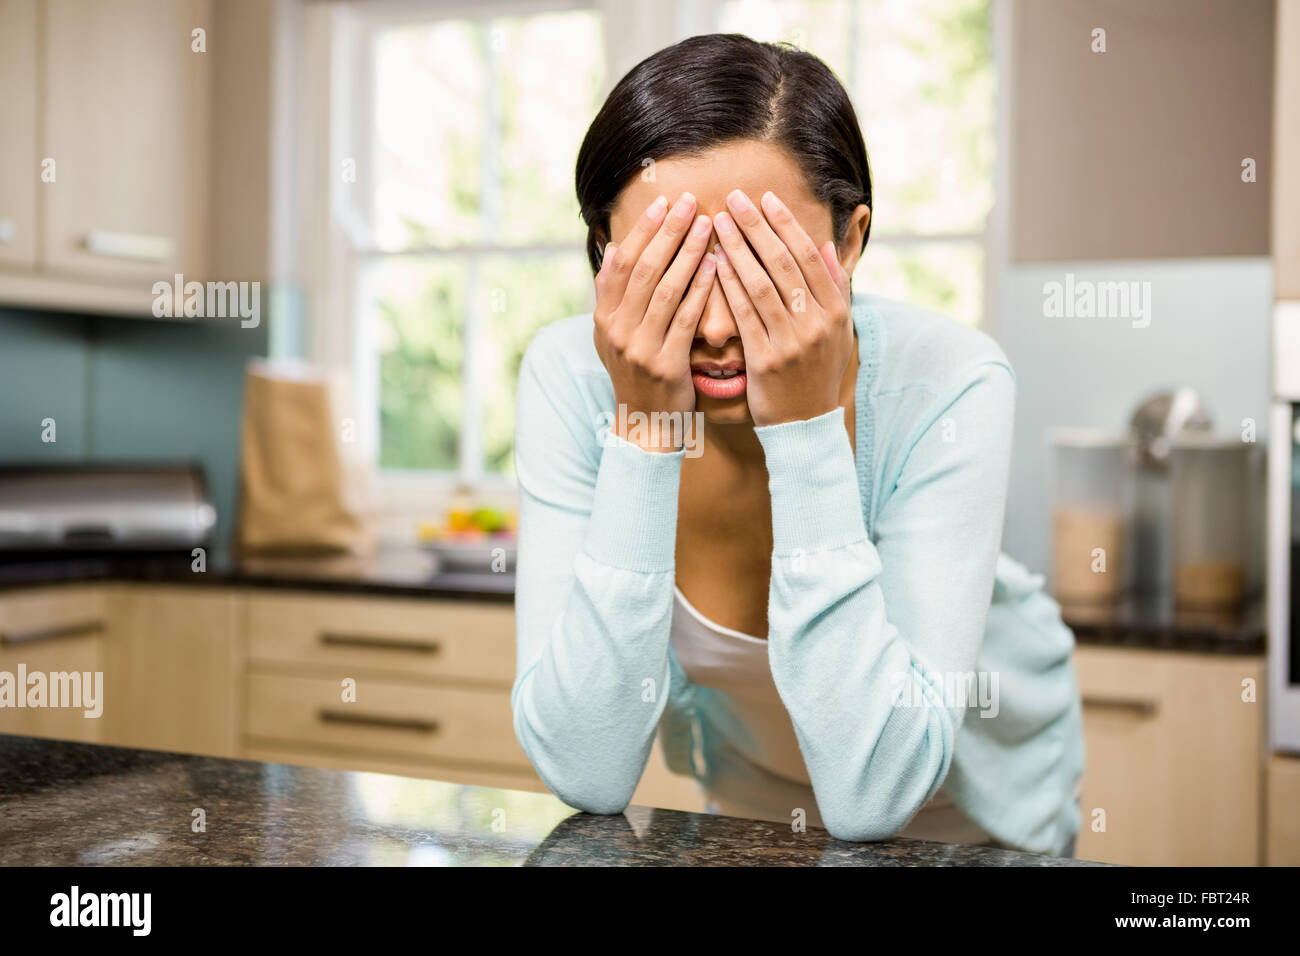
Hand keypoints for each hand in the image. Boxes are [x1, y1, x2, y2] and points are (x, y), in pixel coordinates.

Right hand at [593, 192, 716, 451]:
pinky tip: (716, 266)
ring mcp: (639, 348)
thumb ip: (611, 294)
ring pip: (665, 289)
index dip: (643, 230)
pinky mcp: (664, 364)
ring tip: (708, 225)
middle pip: (644, 269)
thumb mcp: (612, 335)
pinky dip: (699, 289)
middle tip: (691, 202)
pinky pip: (684, 319)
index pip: (622, 262)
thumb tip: (614, 249)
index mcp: (604, 317)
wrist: (644, 424)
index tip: (664, 203)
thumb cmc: (637, 373)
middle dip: (668, 232)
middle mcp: (616, 329)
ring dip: (687, 253)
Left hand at [711, 189, 852, 426]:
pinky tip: (713, 264)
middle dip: (757, 226)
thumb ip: (835, 289)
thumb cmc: (817, 372)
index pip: (808, 256)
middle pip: (784, 263)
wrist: (806, 425)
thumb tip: (824, 246)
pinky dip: (729, 286)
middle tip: (733, 198)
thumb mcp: (838, 331)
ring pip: (761, 285)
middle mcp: (817, 323)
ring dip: (738, 249)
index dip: (785, 224)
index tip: (764, 198)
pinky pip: (744, 316)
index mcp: (835, 311)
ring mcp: (791, 343)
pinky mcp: (766, 361)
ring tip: (717, 223)